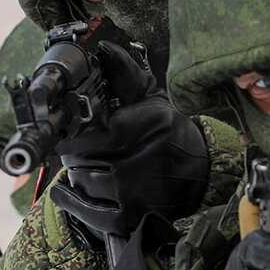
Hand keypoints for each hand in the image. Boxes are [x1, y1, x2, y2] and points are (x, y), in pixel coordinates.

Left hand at [48, 42, 208, 243]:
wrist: (202, 175)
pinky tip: (70, 192)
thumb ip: (126, 76)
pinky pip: (89, 212)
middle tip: (78, 147)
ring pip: (83, 181)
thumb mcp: (154, 102)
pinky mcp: (132, 218)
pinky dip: (74, 202)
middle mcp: (144, 161)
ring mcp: (137, 193)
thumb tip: (104, 51)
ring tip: (87, 166)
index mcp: (150, 127)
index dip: (75, 130)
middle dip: (75, 150)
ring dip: (78, 174)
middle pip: (83, 156)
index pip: (95, 129)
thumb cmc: (172, 136)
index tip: (66, 127)